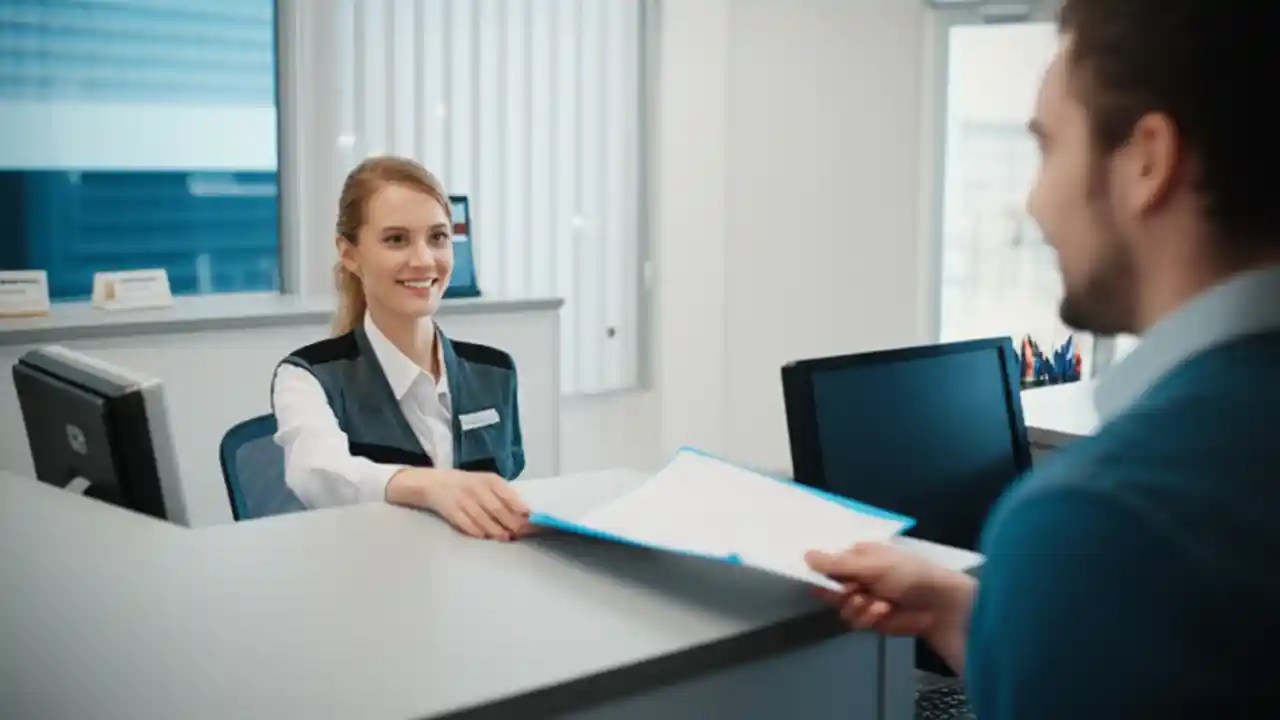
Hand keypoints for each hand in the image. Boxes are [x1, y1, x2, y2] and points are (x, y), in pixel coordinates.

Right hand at [389, 469, 530, 540]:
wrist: (434, 483)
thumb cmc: (467, 485)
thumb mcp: (485, 484)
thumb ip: (503, 496)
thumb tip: (524, 515)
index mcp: (488, 479)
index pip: (507, 493)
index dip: (519, 507)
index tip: (530, 518)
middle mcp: (476, 487)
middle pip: (497, 508)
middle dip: (510, 522)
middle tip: (520, 533)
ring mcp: (463, 499)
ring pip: (483, 518)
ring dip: (496, 529)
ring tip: (505, 537)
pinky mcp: (451, 511)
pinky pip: (466, 524)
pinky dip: (477, 531)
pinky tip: (485, 536)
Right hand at [805, 543, 974, 643]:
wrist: (938, 605)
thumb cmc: (907, 574)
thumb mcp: (871, 564)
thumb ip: (836, 563)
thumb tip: (804, 555)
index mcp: (859, 555)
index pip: (829, 561)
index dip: (821, 569)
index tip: (815, 575)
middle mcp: (859, 576)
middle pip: (830, 586)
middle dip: (840, 591)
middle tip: (853, 589)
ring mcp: (865, 598)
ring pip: (840, 606)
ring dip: (856, 606)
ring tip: (875, 602)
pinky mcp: (871, 619)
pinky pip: (854, 621)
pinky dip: (867, 617)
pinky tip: (883, 611)